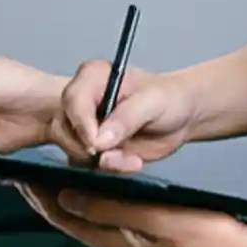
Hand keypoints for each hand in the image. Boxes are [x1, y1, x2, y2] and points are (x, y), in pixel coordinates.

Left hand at [16, 184, 246, 246]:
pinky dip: (93, 208)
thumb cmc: (211, 242)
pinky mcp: (150, 245)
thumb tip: (70, 200)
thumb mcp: (156, 219)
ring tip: (50, 184)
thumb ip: (111, 210)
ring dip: (67, 203)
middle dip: (46, 200)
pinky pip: (110, 225)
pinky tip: (95, 198)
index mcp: (117, 245)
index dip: (40, 197)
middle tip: (24, 180)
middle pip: (72, 222)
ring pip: (90, 224)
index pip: (65, 219)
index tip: (20, 178)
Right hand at [52, 61, 200, 170]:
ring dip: (102, 161)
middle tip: (120, 155)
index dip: (81, 126)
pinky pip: (85, 164)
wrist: (181, 117)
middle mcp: (81, 100)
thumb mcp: (153, 102)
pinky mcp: (89, 145)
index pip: (72, 101)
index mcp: (92, 77)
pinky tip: (129, 161)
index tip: (96, 145)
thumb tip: (99, 140)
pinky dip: (107, 169)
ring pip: (73, 150)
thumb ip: (126, 118)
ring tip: (131, 159)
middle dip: (90, 149)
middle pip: (65, 129)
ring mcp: (83, 124)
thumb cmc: (169, 99)